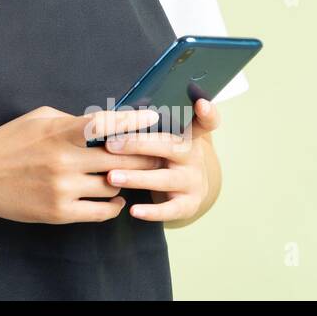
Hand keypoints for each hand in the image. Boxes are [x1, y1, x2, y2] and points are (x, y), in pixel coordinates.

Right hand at [0, 106, 166, 224]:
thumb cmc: (7, 141)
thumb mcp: (37, 118)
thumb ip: (70, 120)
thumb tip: (102, 124)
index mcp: (59, 132)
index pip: (107, 125)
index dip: (134, 122)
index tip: (154, 121)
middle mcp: (64, 161)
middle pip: (120, 159)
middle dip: (143, 156)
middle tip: (158, 155)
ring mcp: (62, 189)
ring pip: (113, 185)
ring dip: (125, 181)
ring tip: (133, 178)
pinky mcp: (58, 212)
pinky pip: (100, 212)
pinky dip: (113, 206)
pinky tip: (116, 200)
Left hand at [103, 98, 220, 222]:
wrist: (184, 189)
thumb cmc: (161, 155)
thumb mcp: (161, 138)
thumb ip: (146, 126)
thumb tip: (109, 115)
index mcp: (188, 134)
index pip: (204, 121)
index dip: (207, 113)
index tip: (201, 104)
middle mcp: (193, 156)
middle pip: (169, 147)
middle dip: (138, 145)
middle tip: (111, 145)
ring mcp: (193, 181)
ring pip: (164, 178)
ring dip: (136, 177)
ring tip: (111, 177)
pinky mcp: (189, 204)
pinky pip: (170, 209)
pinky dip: (152, 211)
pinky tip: (133, 210)